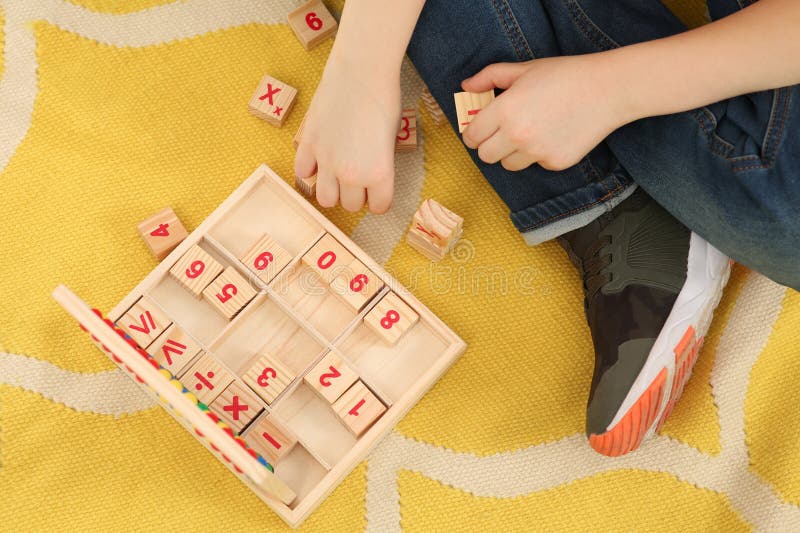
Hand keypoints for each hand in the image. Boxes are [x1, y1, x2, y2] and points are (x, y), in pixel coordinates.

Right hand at [294, 54, 399, 212]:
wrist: (361, 72)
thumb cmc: (384, 100)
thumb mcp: (392, 140)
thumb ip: (379, 165)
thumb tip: (370, 176)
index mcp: (378, 174)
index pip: (379, 207)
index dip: (380, 199)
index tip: (378, 191)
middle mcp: (351, 174)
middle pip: (350, 205)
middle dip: (356, 195)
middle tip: (358, 179)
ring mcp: (326, 161)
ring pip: (325, 199)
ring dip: (332, 190)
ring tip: (337, 176)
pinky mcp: (308, 145)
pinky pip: (302, 173)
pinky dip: (309, 170)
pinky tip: (318, 159)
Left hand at [461, 55, 629, 171]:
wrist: (608, 90)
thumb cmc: (565, 75)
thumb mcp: (524, 69)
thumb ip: (490, 77)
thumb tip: (466, 86)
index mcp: (505, 111)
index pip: (472, 136)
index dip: (472, 133)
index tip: (478, 130)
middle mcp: (517, 136)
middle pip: (485, 156)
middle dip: (489, 145)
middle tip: (500, 134)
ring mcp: (537, 153)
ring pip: (509, 165)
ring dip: (512, 153)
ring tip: (529, 133)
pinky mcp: (555, 163)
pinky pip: (535, 165)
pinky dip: (539, 155)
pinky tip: (553, 135)